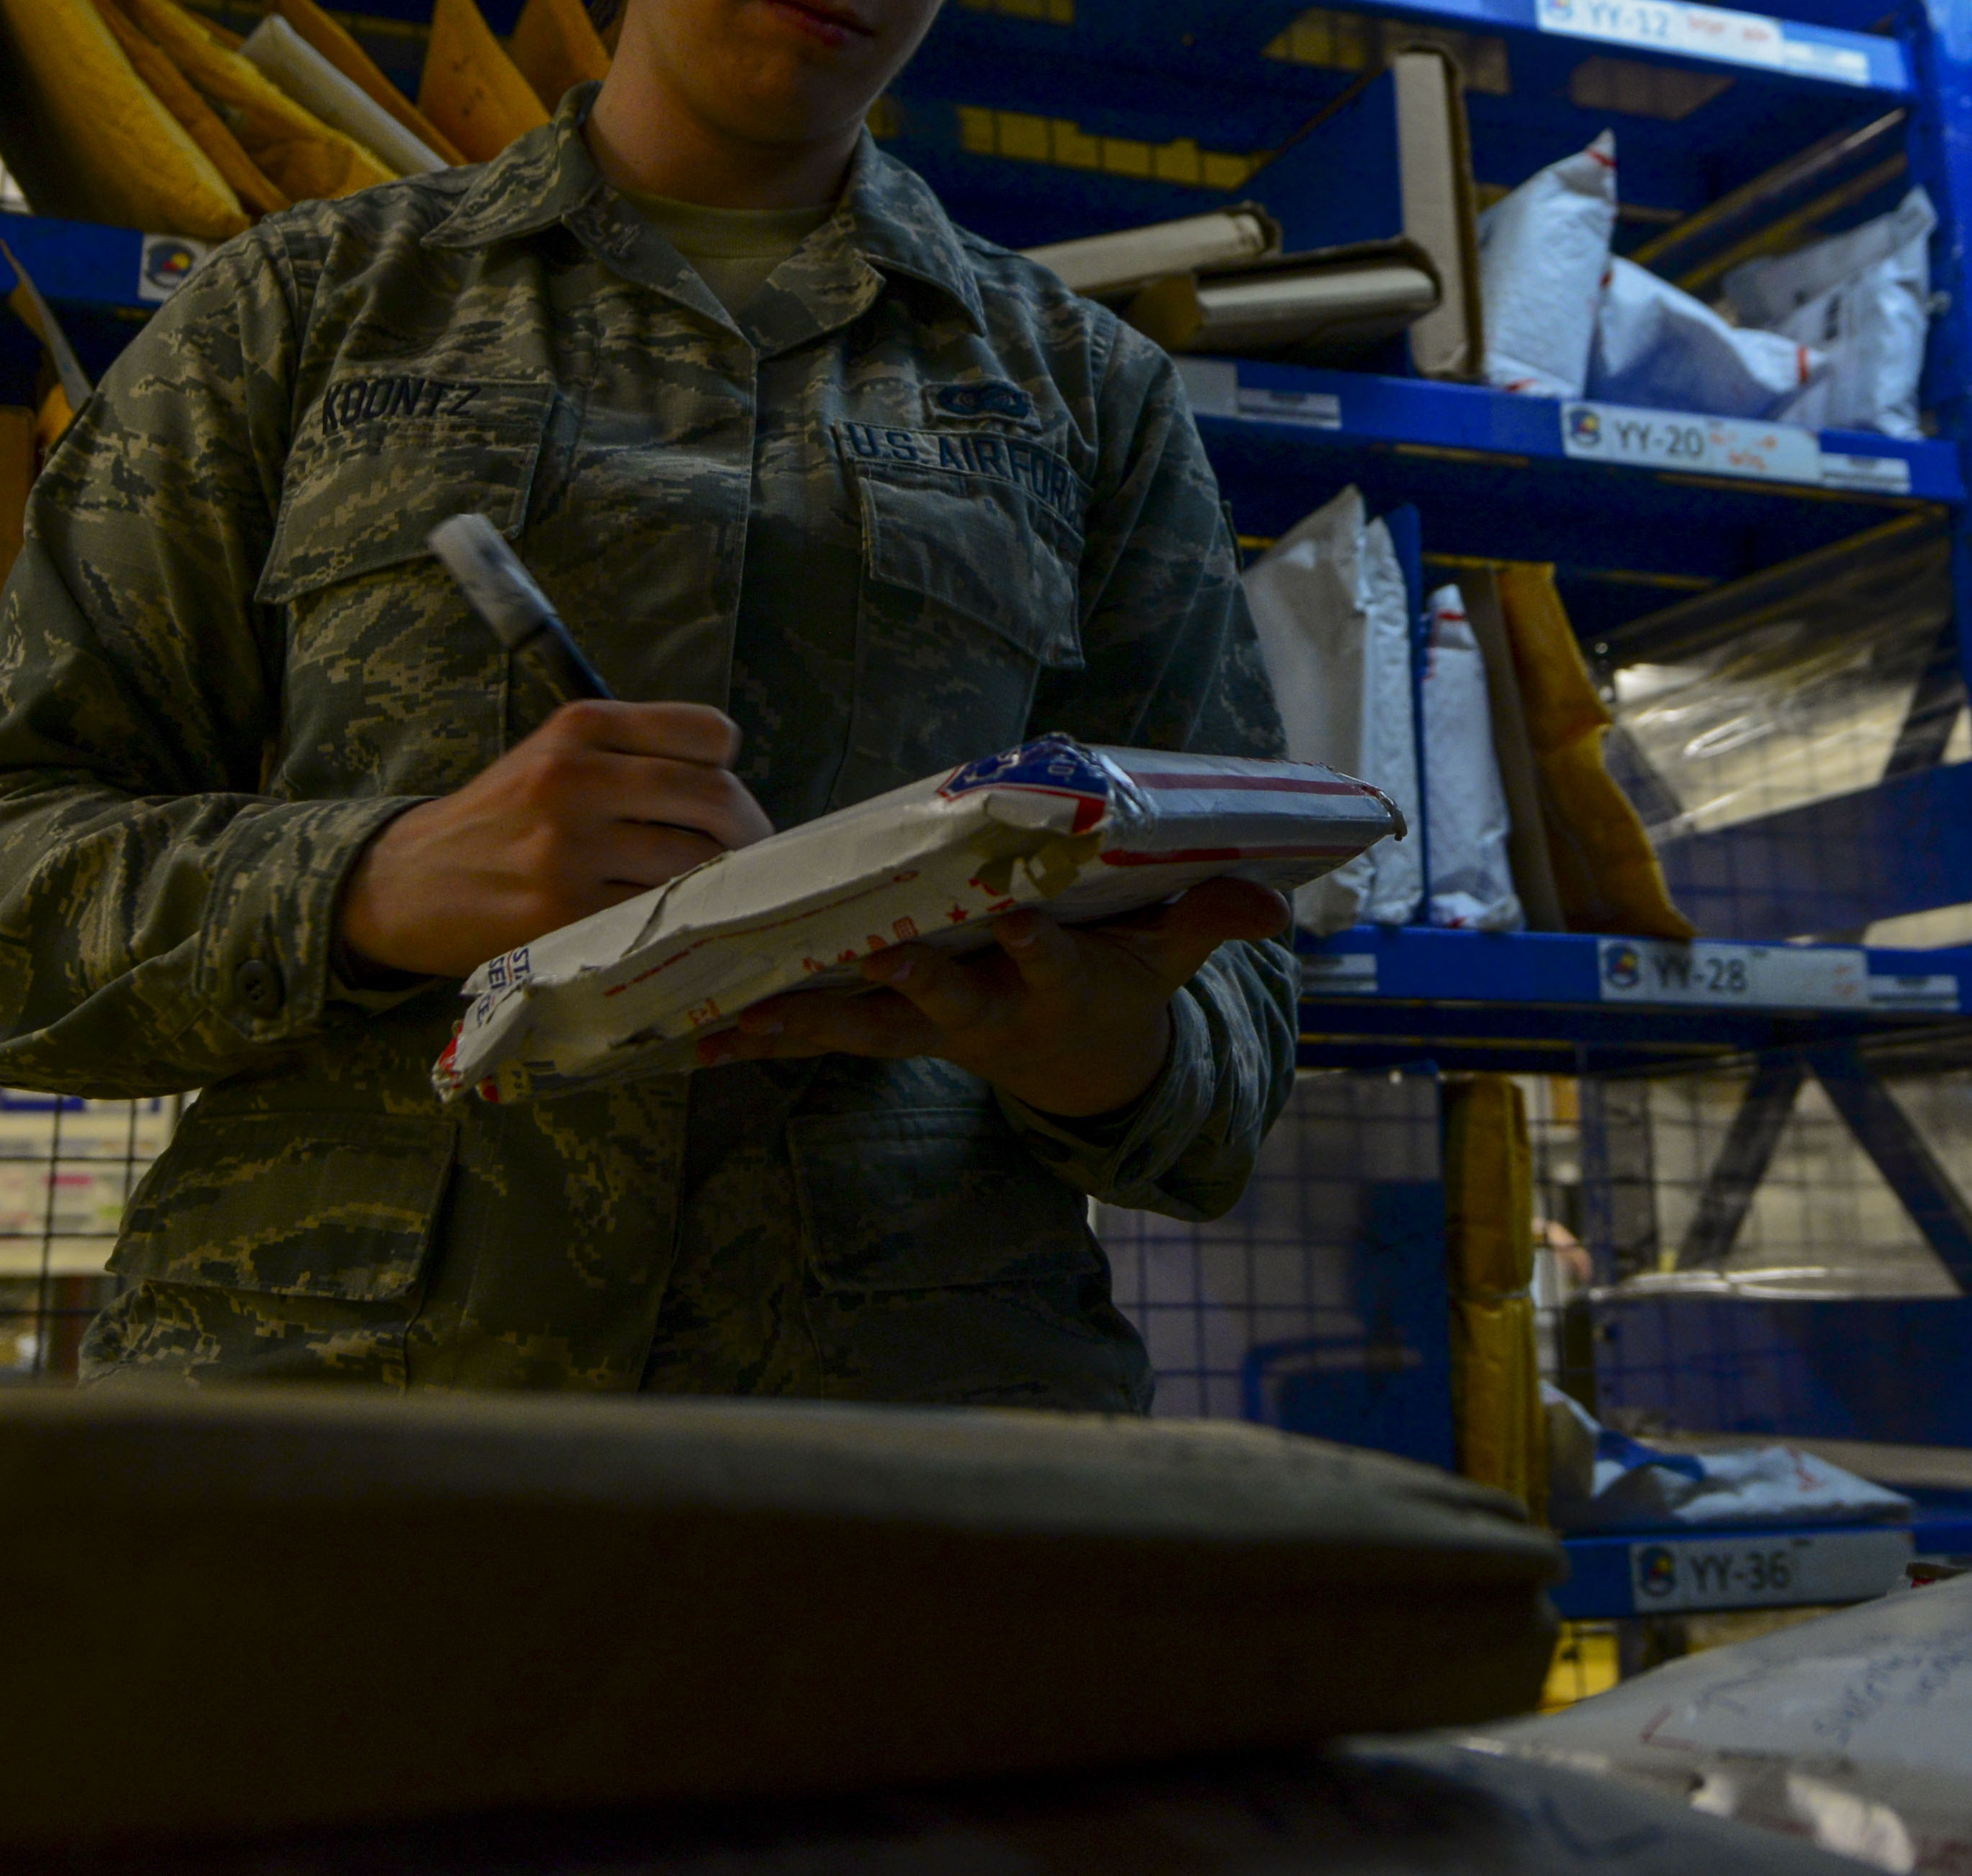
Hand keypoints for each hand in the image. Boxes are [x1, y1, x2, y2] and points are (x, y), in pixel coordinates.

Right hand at [337, 699, 770, 979]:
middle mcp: (574, 778)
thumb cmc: (501, 818)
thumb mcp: (552, 755)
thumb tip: (729, 790)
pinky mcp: (562, 913)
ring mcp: (568, 849)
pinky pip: (655, 914)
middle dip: (750, 835)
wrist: (408, 881)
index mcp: (580, 727)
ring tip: (720, 893)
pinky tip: (677, 924)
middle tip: (753, 858)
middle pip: (714, 799)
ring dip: (723, 884)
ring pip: (694, 863)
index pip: (708, 734)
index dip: (730, 770)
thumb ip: (632, 755)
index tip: (724, 798)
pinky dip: (680, 921)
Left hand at [690, 877, 1290, 1118]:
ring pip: (856, 1023)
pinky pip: (812, 1036)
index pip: (1044, 962)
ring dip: (797, 1018)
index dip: (1029, 942)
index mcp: (1053, 985)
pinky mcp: (884, 1032)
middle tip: (866, 954)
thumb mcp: (1167, 955)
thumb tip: (1278, 908)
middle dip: (902, 979)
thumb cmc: (1118, 982)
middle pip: (937, 998)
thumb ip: (1209, 920)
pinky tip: (693, 1038)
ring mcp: (926, 1028)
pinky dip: (756, 1036)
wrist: (1074, 1063)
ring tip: (731, 1014)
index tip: (1012, 913)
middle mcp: (983, 1012)